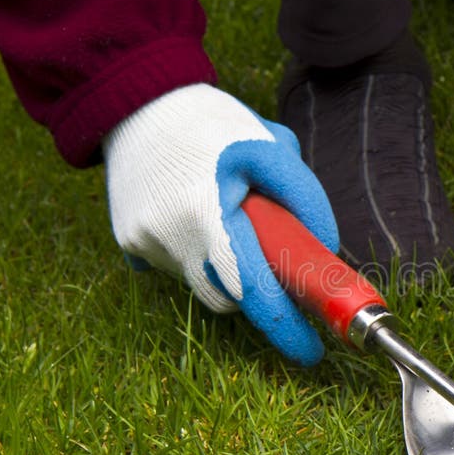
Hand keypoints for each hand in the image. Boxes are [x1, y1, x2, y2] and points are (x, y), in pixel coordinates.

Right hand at [104, 83, 338, 364]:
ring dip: (226, 267)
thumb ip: (303, 195)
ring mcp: (143, 243)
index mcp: (205, 211)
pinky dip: (197, 253)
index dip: (284, 326)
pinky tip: (193, 212)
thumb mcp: (269, 145)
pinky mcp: (128, 242)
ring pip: (203, 283)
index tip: (311, 351)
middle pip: (228, 296)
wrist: (138, 103)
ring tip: (226, 216)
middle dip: (257, 289)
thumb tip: (325, 246)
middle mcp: (168, 236)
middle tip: (277, 265)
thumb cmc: (213, 125)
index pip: (252, 289)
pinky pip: (177, 267)